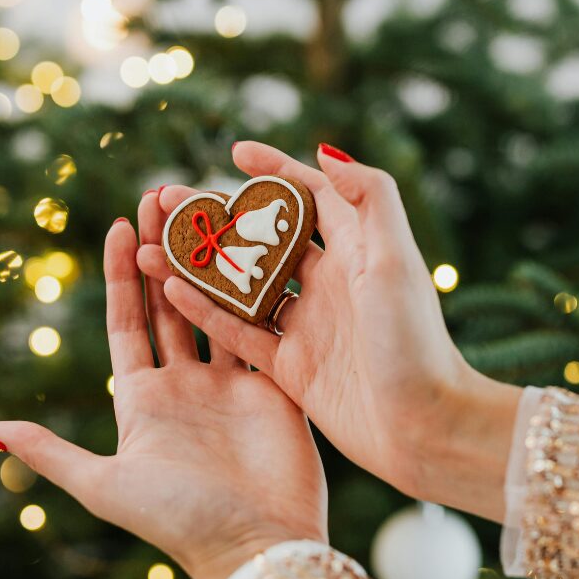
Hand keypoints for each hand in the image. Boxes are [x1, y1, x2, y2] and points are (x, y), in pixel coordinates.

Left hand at [0, 191, 326, 578]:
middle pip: (171, 302)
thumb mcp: (103, 483)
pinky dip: (258, 288)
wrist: (255, 549)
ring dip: (212, 259)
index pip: (128, 321)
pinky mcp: (275, 385)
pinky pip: (261, 326)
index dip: (123, 274)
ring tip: (206, 208)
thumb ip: (50, 452)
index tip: (118, 225)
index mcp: (143, 400)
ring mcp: (233, 382)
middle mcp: (187, 384)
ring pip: (219, 305)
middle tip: (161, 195)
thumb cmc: (177, 520)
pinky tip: (257, 247)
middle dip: (165, 250)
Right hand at [137, 142, 521, 521]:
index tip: (234, 152)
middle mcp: (329, 283)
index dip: (274, 170)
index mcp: (356, 250)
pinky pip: (238, 332)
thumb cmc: (417, 341)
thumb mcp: (397, 260)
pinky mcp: (293, 367)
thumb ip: (370, 198)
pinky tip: (168, 291)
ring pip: (241, 285)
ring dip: (198, 265)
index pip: (308, 195)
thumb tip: (324, 151)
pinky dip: (205, 312)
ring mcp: (308, 326)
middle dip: (217, 217)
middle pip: (262, 238)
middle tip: (169, 199)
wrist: (427, 428)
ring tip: (151, 246)